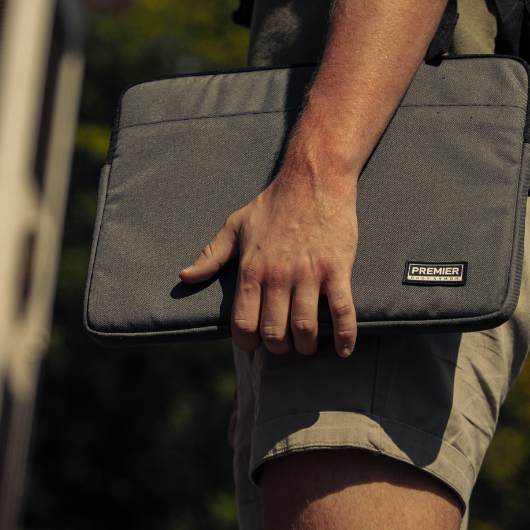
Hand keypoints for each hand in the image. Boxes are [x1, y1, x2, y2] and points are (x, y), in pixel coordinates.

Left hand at [179, 167, 358, 356]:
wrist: (313, 180)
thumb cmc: (273, 205)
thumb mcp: (234, 226)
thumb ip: (210, 256)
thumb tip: (185, 276)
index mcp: (252, 269)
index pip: (244, 323)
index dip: (248, 342)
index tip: (254, 342)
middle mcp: (278, 275)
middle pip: (275, 333)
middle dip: (278, 347)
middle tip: (284, 343)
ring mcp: (309, 274)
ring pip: (306, 327)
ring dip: (306, 345)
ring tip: (307, 344)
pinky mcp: (337, 269)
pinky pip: (342, 311)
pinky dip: (345, 336)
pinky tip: (343, 350)